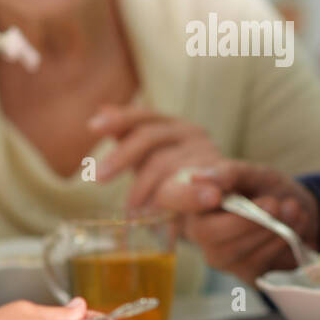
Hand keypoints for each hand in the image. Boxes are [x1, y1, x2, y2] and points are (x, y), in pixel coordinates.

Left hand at [89, 105, 222, 209]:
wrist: (222, 203)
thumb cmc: (178, 179)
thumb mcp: (151, 158)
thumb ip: (130, 136)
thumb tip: (101, 110)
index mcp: (172, 125)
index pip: (142, 116)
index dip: (118, 119)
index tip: (92, 126)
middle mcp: (190, 132)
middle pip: (150, 137)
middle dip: (121, 157)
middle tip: (98, 178)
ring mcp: (207, 152)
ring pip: (167, 163)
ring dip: (145, 187)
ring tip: (132, 209)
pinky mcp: (227, 174)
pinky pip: (209, 178)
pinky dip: (198, 185)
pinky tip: (183, 201)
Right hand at [154, 160, 318, 283]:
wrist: (287, 208)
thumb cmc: (256, 186)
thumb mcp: (248, 172)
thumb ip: (228, 174)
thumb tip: (200, 178)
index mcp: (189, 196)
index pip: (175, 197)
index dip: (191, 198)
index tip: (215, 195)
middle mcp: (196, 231)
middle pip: (208, 234)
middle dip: (247, 221)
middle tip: (275, 203)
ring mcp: (219, 256)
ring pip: (236, 253)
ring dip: (270, 232)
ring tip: (292, 209)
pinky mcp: (244, 273)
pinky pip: (259, 266)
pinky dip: (282, 245)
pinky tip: (295, 226)